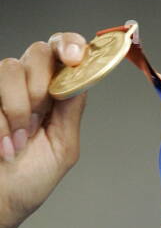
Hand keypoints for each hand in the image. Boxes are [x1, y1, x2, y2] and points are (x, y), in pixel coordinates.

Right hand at [0, 33, 88, 227]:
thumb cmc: (28, 182)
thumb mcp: (63, 147)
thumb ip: (72, 110)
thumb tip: (85, 75)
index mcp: (53, 94)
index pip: (63, 50)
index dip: (70, 45)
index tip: (74, 57)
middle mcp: (25, 86)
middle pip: (38, 52)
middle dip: (43, 84)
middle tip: (40, 115)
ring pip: (10, 68)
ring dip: (18, 109)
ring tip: (19, 140)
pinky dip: (0, 123)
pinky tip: (4, 146)